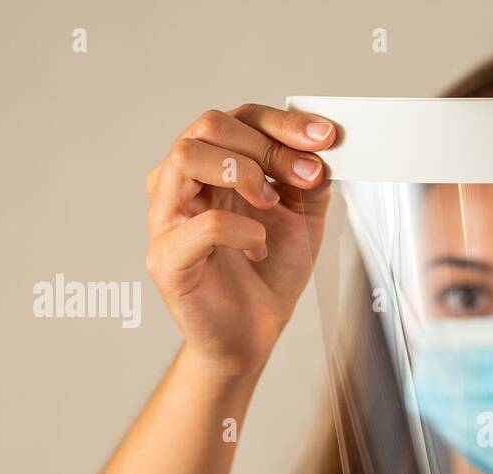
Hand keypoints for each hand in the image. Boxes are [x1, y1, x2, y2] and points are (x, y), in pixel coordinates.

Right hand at [144, 105, 336, 376]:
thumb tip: (323, 147)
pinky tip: (258, 247)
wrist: (252, 336)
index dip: (283, 122)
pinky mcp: (167, 257)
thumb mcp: (303, 218)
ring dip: (244, 171)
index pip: (238, 118)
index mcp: (213, 167)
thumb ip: (310, 181)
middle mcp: (182, 183)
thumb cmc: (267, 275)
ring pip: (187, 156)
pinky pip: (201, 223)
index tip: (325, 137)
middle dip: (268, 145)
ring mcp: (167, 218)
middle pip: (209, 125)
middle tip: (307, 176)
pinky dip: (241, 229)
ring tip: (271, 203)